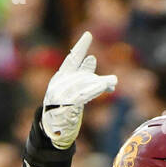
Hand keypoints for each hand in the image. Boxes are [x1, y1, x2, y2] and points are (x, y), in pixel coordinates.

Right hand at [42, 31, 117, 149]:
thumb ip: (82, 76)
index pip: (71, 59)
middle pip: (81, 76)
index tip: (88, 35)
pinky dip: (93, 90)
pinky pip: (82, 96)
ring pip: (83, 86)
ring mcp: (60, 95)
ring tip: (112, 83)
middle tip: (113, 81)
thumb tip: (92, 58)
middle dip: (96, 78)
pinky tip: (104, 87)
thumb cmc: (64, 110)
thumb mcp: (72, 91)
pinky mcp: (65, 106)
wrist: (52, 131)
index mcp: (60, 78)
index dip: (80, 47)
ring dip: (99, 85)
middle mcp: (59, 85)